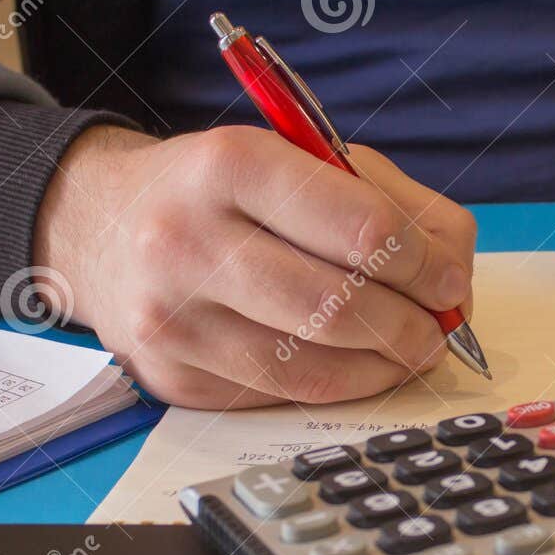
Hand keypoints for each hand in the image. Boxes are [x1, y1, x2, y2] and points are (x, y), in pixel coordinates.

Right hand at [33, 124, 476, 408]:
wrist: (103, 228)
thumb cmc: (221, 192)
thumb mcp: (296, 160)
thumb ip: (389, 202)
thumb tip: (452, 277)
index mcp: (230, 164)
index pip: (361, 228)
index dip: (424, 264)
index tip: (447, 281)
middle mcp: (188, 240)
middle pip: (339, 306)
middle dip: (409, 325)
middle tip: (435, 328)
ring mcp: (173, 317)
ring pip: (311, 366)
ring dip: (381, 367)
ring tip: (407, 351)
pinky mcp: (172, 376)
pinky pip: (278, 395)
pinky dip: (334, 386)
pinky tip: (354, 367)